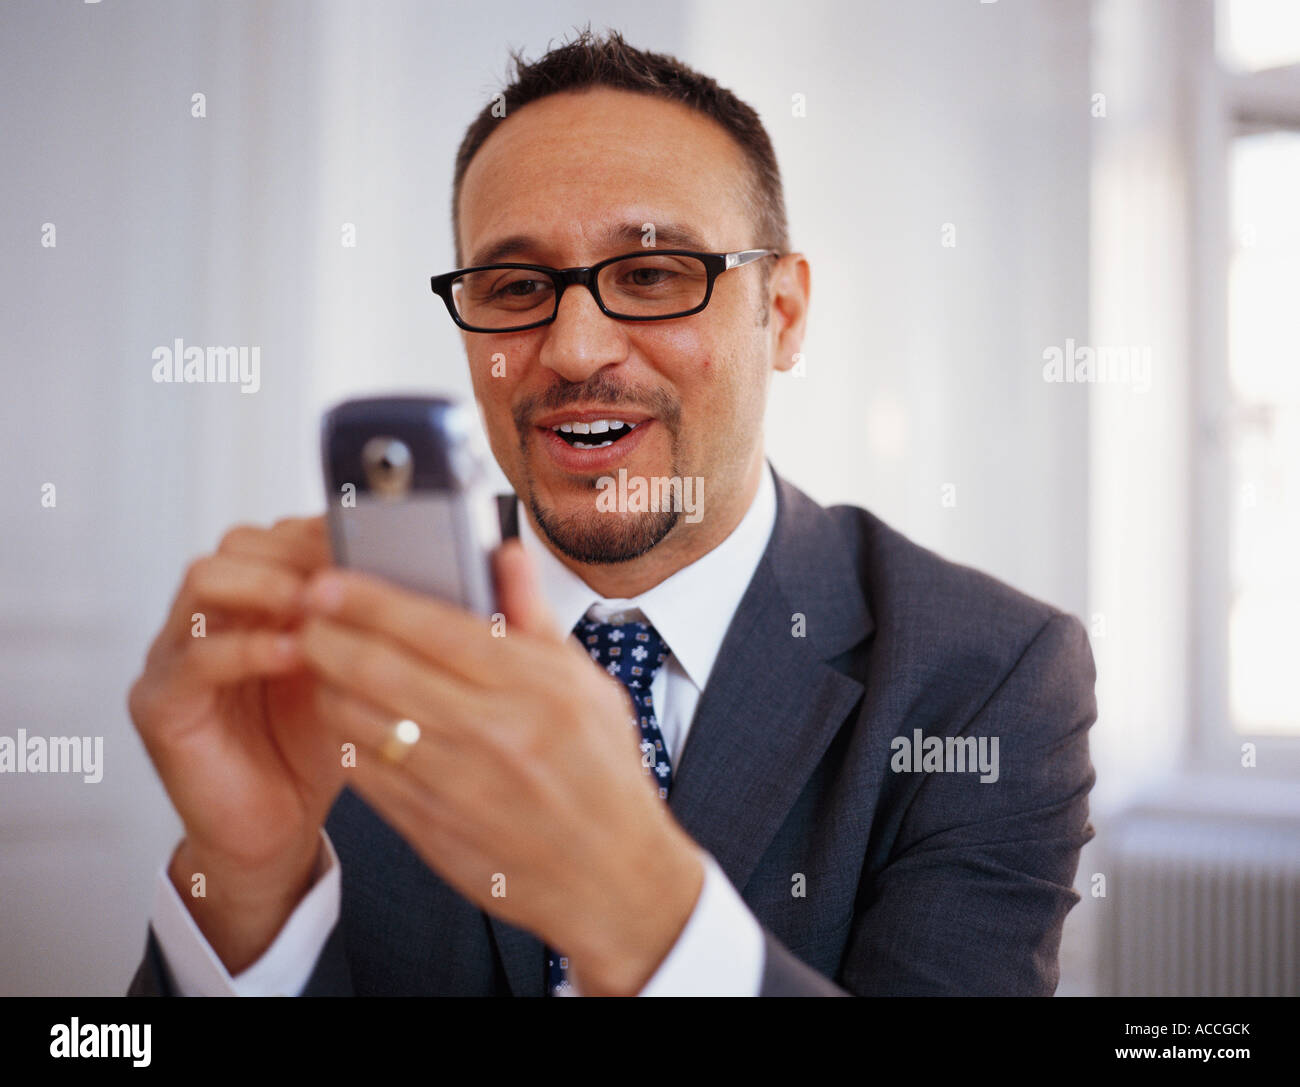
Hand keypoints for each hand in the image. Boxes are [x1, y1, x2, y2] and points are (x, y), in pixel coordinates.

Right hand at [127, 516, 347, 971]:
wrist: (273, 835)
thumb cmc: (312, 751)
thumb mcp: (348, 673)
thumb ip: (361, 626)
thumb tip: (422, 576)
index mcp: (251, 604)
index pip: (275, 535)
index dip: (320, 532)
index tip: (370, 541)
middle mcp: (207, 618)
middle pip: (237, 544)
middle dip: (298, 550)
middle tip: (346, 572)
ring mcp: (175, 655)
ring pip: (206, 579)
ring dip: (270, 584)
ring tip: (318, 605)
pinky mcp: (161, 703)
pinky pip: (196, 656)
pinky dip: (250, 647)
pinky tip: (294, 654)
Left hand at [292, 539, 704, 995]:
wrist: (612, 878)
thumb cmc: (603, 775)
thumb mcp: (588, 687)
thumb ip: (535, 618)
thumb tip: (505, 553)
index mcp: (534, 688)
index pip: (433, 627)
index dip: (369, 598)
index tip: (331, 578)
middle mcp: (492, 733)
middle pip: (381, 669)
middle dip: (327, 633)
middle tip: (303, 612)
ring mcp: (457, 784)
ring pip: (361, 720)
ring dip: (327, 683)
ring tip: (320, 660)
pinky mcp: (431, 827)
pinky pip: (366, 773)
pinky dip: (346, 736)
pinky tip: (345, 714)